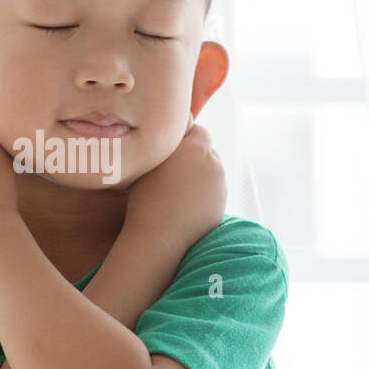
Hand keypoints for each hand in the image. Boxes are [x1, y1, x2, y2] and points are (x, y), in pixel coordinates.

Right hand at [123, 122, 226, 259]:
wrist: (159, 237)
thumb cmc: (146, 198)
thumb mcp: (149, 161)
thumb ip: (165, 143)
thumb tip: (171, 131)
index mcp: (197, 148)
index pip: (199, 131)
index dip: (185, 138)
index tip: (170, 149)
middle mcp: (214, 164)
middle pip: (206, 152)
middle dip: (193, 157)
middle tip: (172, 169)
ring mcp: (221, 186)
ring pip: (210, 173)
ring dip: (198, 176)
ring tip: (175, 190)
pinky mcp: (222, 205)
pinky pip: (212, 192)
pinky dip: (201, 194)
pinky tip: (182, 204)